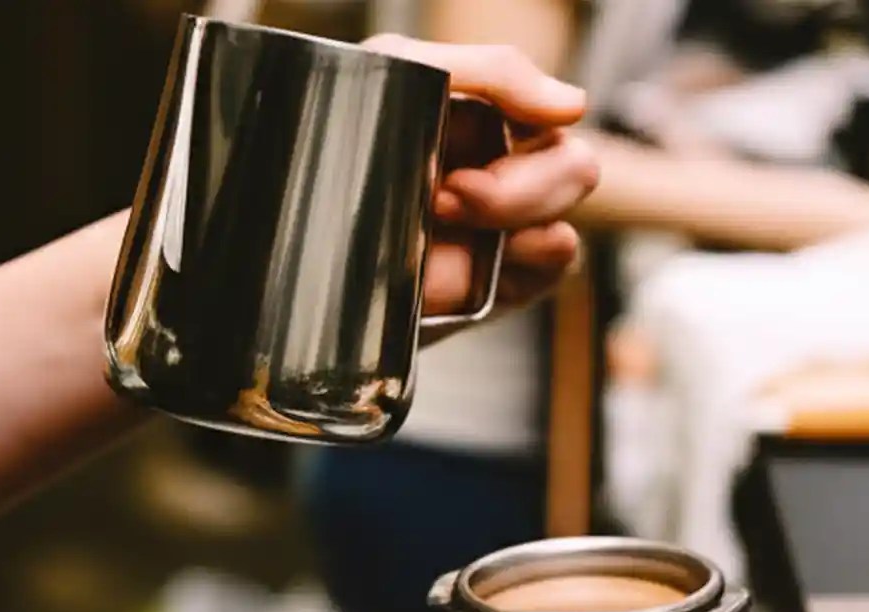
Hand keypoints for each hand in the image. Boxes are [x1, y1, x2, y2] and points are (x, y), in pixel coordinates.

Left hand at [361, 35, 599, 323]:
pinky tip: (487, 255)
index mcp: (486, 118)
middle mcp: (504, 173)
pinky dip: (532, 256)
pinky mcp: (504, 282)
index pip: (551, 109)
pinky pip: (556, 263)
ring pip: (565, 219)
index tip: (498, 125)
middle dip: (516, 186)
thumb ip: (492, 72)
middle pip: (574, 168)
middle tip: (445, 192)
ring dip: (513, 218)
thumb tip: (574, 104)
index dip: (533, 115)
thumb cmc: (333, 154)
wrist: (294, 250)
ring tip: (439, 218)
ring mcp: (506, 231)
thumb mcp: (402, 73)